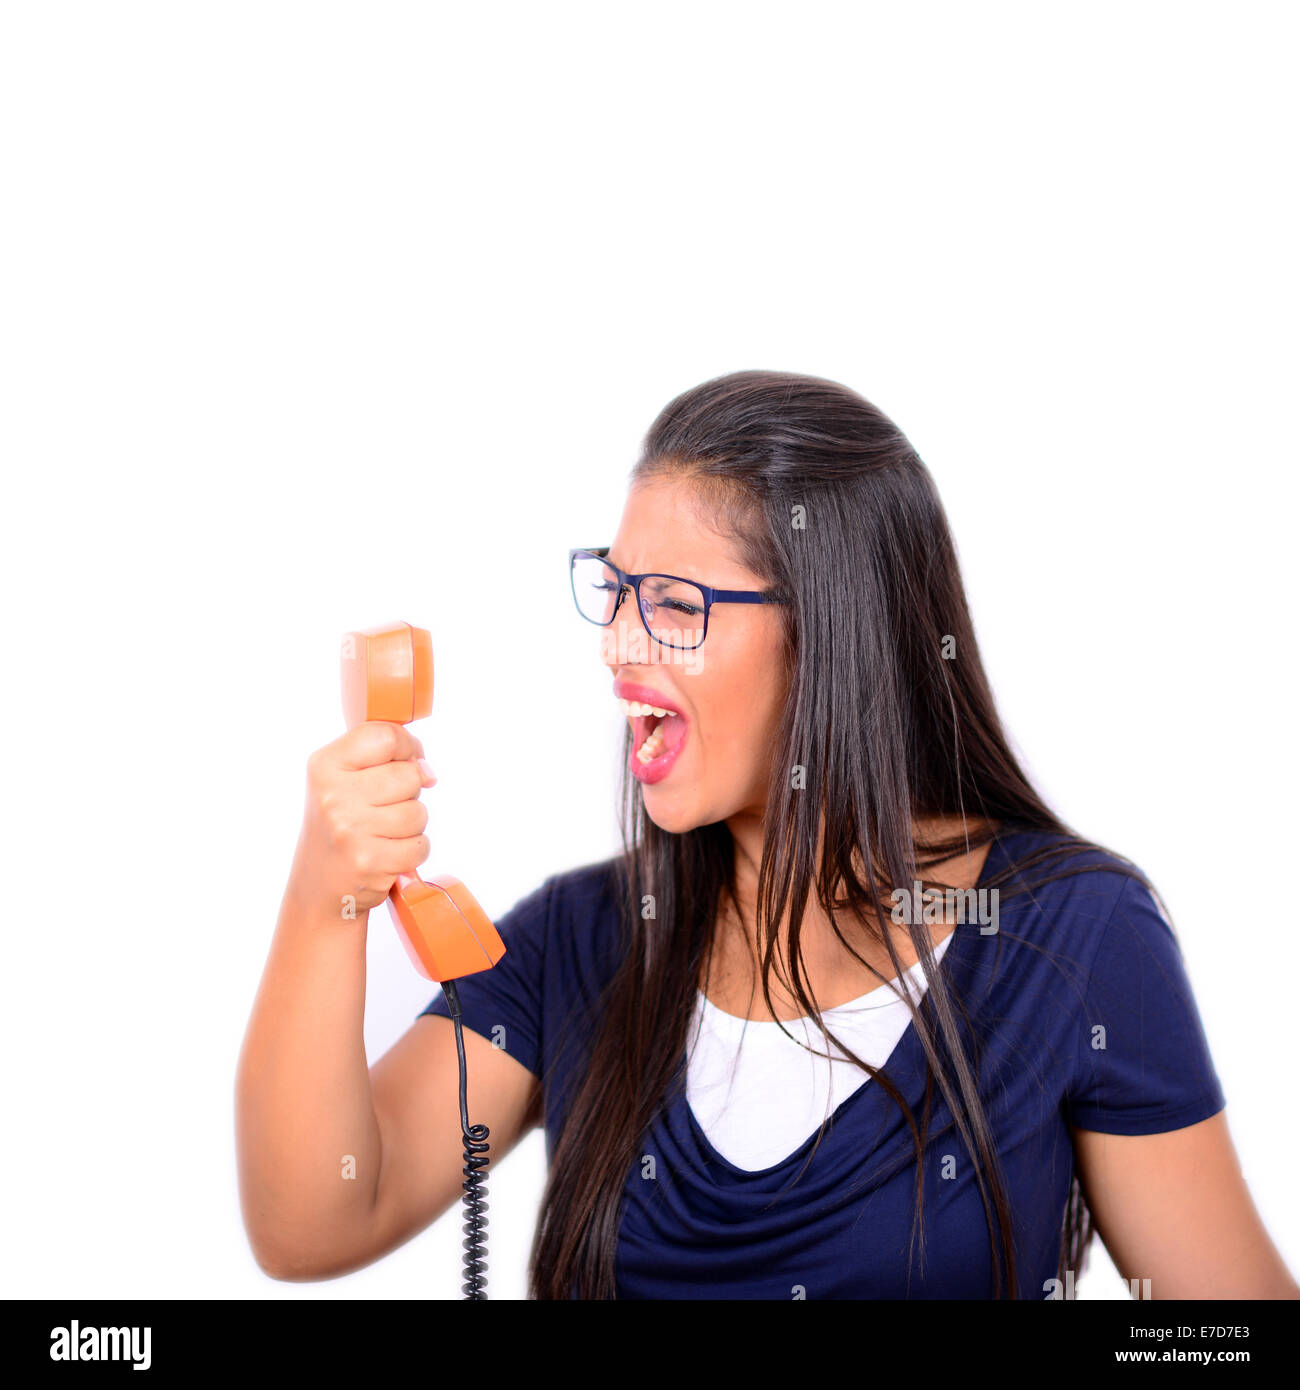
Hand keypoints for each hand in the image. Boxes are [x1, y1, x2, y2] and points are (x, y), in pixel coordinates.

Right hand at [288, 721, 436, 920]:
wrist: (317, 884)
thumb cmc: (340, 823)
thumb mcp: (343, 778)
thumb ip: (384, 758)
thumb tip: (427, 770)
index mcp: (325, 765)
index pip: (385, 736)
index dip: (406, 746)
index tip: (403, 760)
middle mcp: (333, 796)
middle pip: (409, 775)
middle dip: (408, 792)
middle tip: (384, 807)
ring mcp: (350, 831)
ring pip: (418, 812)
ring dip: (411, 824)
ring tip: (383, 832)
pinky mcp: (369, 863)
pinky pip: (420, 845)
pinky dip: (412, 851)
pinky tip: (388, 853)